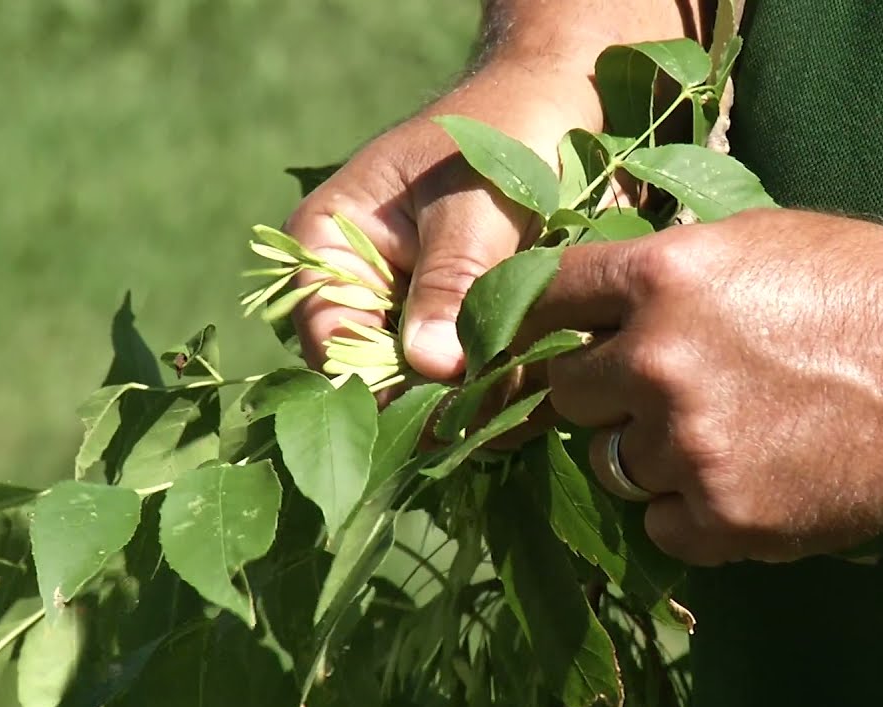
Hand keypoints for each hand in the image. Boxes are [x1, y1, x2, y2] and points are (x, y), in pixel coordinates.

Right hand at [285, 59, 602, 380]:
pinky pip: (458, 371)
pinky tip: (524, 399)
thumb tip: (430, 366)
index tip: (430, 410)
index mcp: (327, 240)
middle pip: (369, 368)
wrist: (555, 109)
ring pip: (416, 379)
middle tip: (478, 421)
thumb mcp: (474, 207)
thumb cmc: (502, 134)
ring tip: (508, 410)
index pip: (327, 334)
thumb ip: (450, 282)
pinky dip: (487, 386)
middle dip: (421, 400)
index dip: (370, 382)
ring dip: (459, 399)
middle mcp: (356, 282)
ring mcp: (403, 305)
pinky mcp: (451, 321)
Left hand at [522, 208, 882, 564]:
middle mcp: (655, 359)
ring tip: (716, 438)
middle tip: (655, 395)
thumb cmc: (868, 287)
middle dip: (599, 396)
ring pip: (611, 465)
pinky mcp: (722, 515)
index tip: (523, 348)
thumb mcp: (758, 239)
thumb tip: (609, 298)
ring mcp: (686, 443)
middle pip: (565, 393)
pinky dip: (688, 514)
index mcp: (660, 275)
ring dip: (646, 456)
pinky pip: (660, 526)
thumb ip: (671, 271)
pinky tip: (737, 485)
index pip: (542, 298)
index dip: (527, 325)